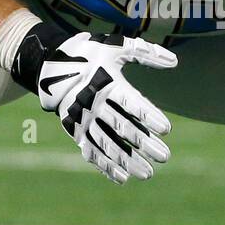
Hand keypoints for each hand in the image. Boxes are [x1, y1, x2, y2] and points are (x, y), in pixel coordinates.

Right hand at [12, 25, 175, 183]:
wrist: (49, 65)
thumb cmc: (91, 54)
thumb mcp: (116, 47)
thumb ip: (146, 53)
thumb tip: (175, 61)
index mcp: (106, 82)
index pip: (130, 103)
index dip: (148, 116)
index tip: (166, 129)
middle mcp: (94, 103)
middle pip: (122, 127)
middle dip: (144, 144)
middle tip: (164, 157)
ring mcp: (83, 119)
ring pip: (107, 144)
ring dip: (128, 160)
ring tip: (148, 173)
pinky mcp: (75, 130)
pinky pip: (91, 151)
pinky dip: (105, 165)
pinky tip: (122, 178)